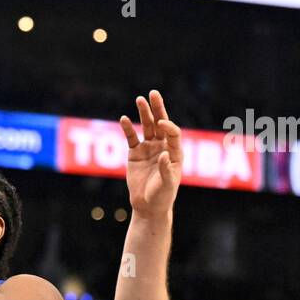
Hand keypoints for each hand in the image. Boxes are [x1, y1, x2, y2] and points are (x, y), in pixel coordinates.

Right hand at [120, 90, 182, 218]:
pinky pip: (131, 138)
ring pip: (146, 127)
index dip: (168, 126)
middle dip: (158, 108)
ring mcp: (149, 148)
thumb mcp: (167, 185)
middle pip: (161, 123)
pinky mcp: (135, 153)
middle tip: (153, 94)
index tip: (161, 124)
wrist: (148, 206)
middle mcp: (163, 146)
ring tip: (139, 99)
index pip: (173, 133)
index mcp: (175, 152)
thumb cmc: (162, 196)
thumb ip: (166, 169)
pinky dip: (127, 128)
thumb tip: (164, 153)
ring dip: (144, 113)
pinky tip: (123, 119)